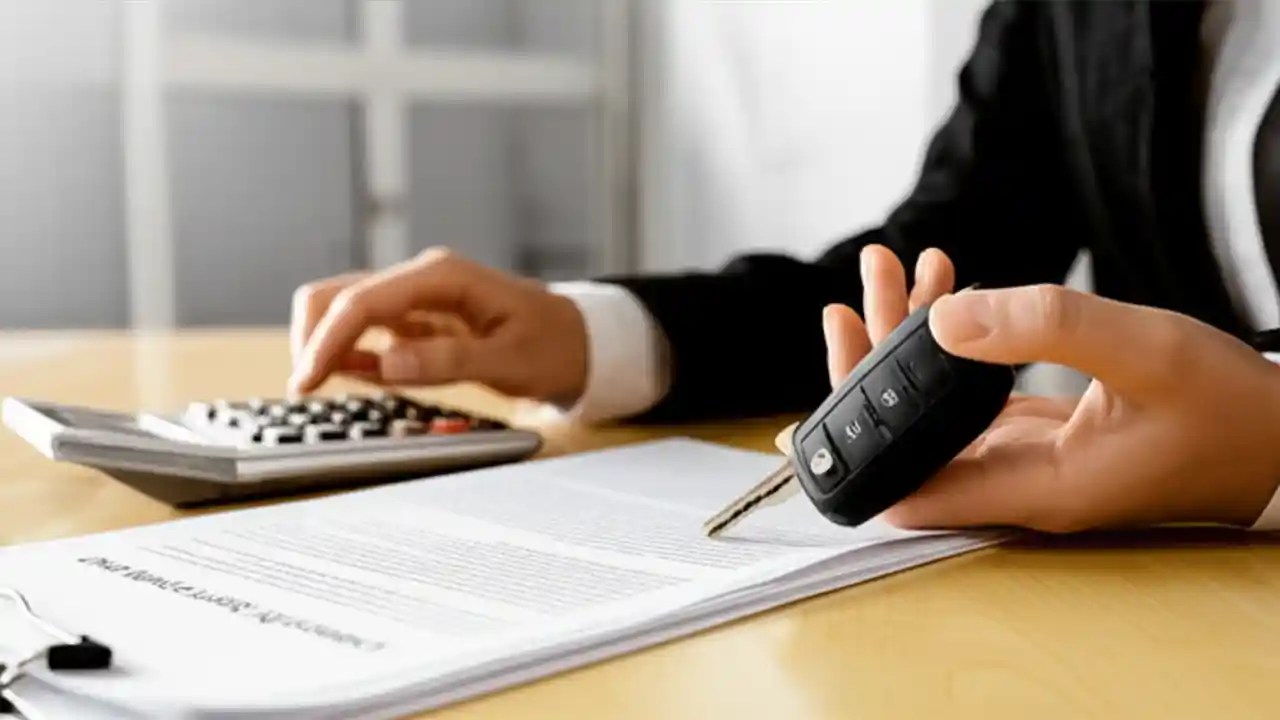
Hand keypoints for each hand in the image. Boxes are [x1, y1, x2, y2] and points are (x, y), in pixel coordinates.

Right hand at [288, 248, 588, 403]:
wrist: (579, 341)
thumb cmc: (553, 344)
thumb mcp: (509, 360)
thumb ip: (448, 361)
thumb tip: (389, 364)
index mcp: (441, 277)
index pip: (363, 301)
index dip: (327, 339)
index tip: (306, 379)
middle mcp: (421, 281)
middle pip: (339, 294)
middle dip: (313, 336)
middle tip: (306, 388)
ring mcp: (415, 301)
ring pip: (345, 310)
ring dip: (325, 344)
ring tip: (317, 388)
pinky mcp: (416, 324)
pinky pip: (368, 334)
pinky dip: (349, 354)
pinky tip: (345, 378)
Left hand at [824, 247, 1279, 530]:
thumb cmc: (1232, 409)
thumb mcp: (1144, 350)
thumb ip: (1046, 328)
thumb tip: (944, 318)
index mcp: (1035, 488)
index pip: (908, 486)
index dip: (859, 434)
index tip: (845, 349)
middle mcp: (1018, 483)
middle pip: (909, 439)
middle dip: (874, 360)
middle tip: (867, 281)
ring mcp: (1027, 460)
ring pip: (936, 412)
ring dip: (909, 341)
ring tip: (897, 267)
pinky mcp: (1040, 436)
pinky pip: (970, 397)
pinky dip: (951, 347)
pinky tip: (948, 294)